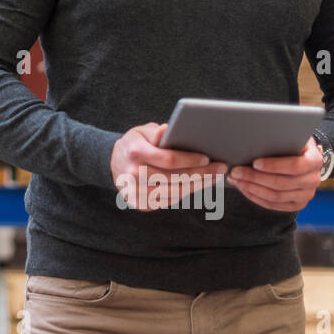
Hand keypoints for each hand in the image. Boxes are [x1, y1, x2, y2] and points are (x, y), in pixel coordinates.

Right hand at [111, 122, 227, 210]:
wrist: (113, 165)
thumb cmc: (134, 145)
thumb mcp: (141, 132)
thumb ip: (156, 132)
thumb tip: (168, 130)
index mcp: (135, 153)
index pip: (169, 159)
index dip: (190, 160)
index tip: (207, 158)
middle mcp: (134, 174)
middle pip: (176, 178)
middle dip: (202, 174)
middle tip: (220, 169)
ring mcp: (136, 192)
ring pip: (175, 192)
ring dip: (198, 186)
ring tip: (214, 178)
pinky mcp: (141, 204)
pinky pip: (169, 200)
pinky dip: (185, 193)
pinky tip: (198, 185)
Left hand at [227, 138, 322, 211]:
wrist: (302, 157)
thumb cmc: (292, 143)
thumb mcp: (290, 135)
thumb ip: (279, 138)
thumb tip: (255, 138)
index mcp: (315, 160)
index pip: (295, 166)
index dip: (274, 165)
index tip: (255, 162)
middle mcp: (314, 179)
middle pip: (282, 183)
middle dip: (255, 178)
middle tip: (236, 172)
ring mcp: (307, 194)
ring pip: (276, 196)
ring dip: (252, 188)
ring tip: (236, 180)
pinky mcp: (298, 204)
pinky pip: (275, 205)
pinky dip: (257, 198)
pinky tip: (244, 189)